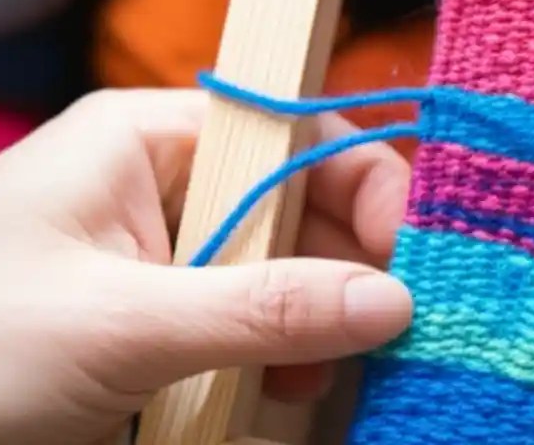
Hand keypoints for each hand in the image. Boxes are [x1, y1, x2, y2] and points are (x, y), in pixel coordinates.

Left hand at [0, 89, 413, 444]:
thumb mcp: (121, 327)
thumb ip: (265, 309)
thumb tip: (395, 302)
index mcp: (149, 142)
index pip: (295, 137)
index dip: (364, 187)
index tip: (413, 259)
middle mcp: (165, 187)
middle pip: (300, 209)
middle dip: (346, 273)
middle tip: (391, 339)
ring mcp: (163, 257)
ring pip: (282, 274)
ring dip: (314, 327)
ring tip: (320, 383)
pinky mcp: (158, 321)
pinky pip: (247, 325)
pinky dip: (275, 362)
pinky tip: (281, 397)